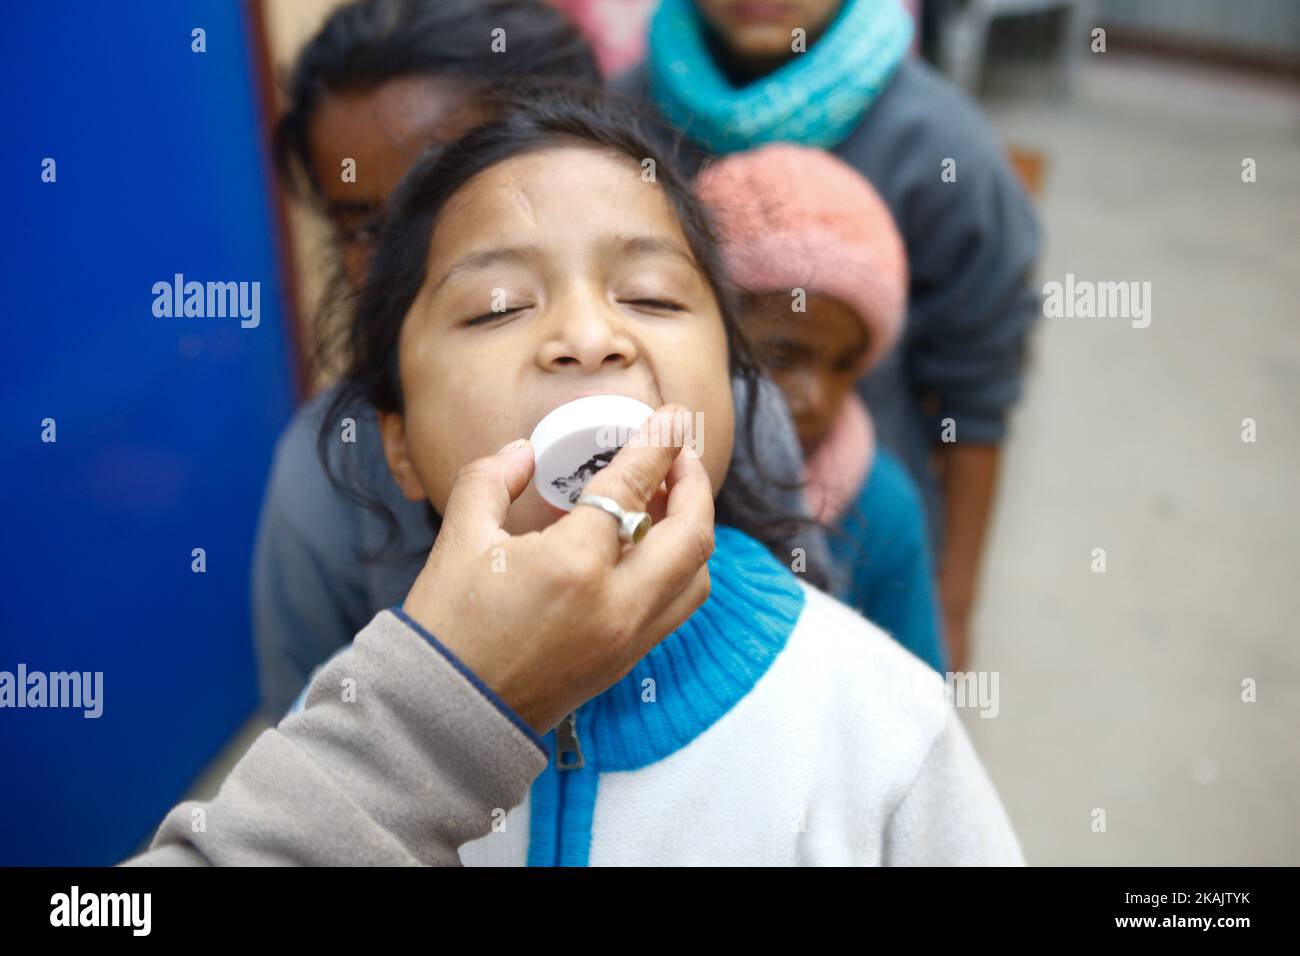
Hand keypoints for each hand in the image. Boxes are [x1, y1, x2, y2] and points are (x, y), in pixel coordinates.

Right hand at [402, 404, 714, 732]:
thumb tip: (525, 452)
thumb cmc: (447, 627)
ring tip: (667, 501)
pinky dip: (677, 570)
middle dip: (695, 485)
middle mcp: (616, 605)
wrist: (443, 715)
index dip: (657, 445)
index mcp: (574, 566)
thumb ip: (492, 479)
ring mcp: (627, 639)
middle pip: (691, 535)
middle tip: (680, 456)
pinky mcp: (624, 663)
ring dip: (693, 531)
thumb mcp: (459, 538)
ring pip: (695, 577)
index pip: (632, 488)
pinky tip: (648, 548)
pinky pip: (674, 608)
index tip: (671, 417)